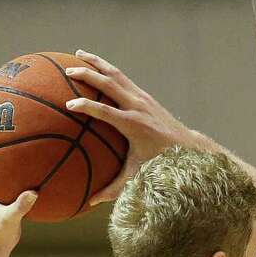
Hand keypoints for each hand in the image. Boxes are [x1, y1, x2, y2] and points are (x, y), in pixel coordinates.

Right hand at [65, 49, 196, 205]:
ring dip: (97, 62)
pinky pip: (122, 78)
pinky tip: (94, 64)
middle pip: (110, 84)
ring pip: (116, 74)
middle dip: (88, 75)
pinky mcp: (143, 95)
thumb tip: (90, 202)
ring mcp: (141, 98)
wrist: (187, 146)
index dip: (87, 106)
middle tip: (68, 70)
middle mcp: (137, 106)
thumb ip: (113, 188)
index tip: (69, 105)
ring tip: (77, 54)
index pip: (106, 111)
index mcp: (133, 125)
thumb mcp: (136, 176)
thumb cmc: (159, 163)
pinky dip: (107, 69)